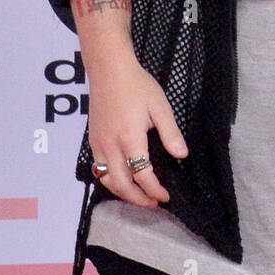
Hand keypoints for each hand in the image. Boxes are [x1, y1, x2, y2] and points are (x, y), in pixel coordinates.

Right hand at [88, 56, 187, 206]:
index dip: (155, 190)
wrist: (109, 70)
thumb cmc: (137, 85)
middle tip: (153, 203)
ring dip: (123, 193)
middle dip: (138, 199)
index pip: (142, 175)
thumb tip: (181, 155)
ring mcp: (98, 145)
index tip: (165, 196)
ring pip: (107, 180)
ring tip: (139, 196)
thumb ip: (170, 133)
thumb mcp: (160, 106)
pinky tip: (122, 180)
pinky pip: (99, 169)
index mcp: (130, 138)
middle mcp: (110, 146)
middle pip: (121, 185)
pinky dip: (111, 181)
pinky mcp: (92, 141)